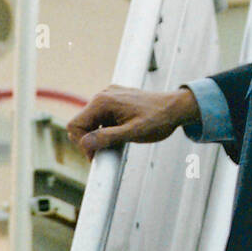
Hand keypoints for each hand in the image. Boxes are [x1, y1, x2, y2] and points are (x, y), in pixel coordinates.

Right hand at [67, 85, 200, 158]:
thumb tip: (85, 143)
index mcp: (103, 102)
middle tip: (108, 151)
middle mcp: (102, 95)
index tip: (97, 155)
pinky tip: (121, 132)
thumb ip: (108, 138)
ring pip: (91, 121)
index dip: (82, 144)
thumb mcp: (134, 133)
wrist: (176, 107)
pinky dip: (106, 127)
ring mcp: (109, 96)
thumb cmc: (159, 119)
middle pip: (81, 123)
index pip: (75, 125)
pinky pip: (101, 116)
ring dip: (99, 134)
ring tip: (119, 141)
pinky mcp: (115, 99)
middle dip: (90, 140)